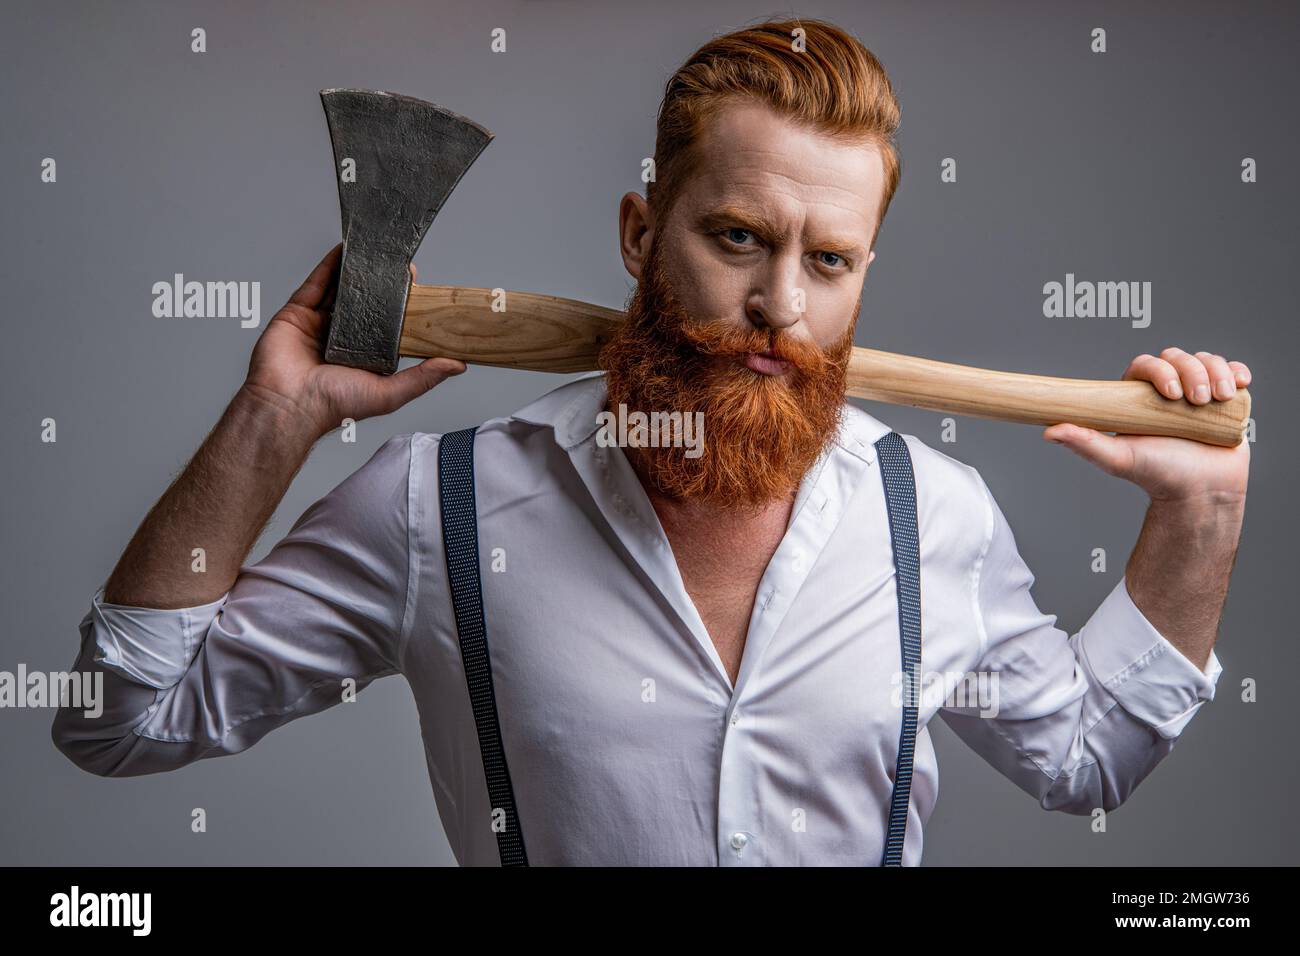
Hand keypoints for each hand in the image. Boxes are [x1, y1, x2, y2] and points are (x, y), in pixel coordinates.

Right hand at [241, 244, 466, 438]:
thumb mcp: (389, 392)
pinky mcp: (297, 313)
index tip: (416, 287)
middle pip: (363, 304)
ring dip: (355, 272)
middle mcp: (342, 340)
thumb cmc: (335, 405)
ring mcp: (319, 324)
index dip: (401, 306)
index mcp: (364, 357)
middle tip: (396, 265)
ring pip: (339, 290)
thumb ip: (423, 377)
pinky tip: (344, 252)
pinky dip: (329, 266)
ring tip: (372, 252)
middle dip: (378, 285)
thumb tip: (458, 365)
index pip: (387, 325)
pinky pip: (315, 284)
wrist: (289, 404)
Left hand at [1043, 347, 1250, 504]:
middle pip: (1178, 357)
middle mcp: (1167, 391)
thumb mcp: (1118, 459)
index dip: (1159, 370)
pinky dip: (1236, 371)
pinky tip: (1239, 384)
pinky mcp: (1224, 398)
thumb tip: (1048, 431)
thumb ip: (1084, 443)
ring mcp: (1197, 392)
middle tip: (1197, 401)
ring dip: (1215, 372)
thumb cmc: (1157, 476)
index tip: (1170, 395)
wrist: (1201, 493)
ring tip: (1218, 399)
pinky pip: (1231, 370)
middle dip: (1191, 371)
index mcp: (1138, 397)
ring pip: (1206, 360)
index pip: (1145, 365)